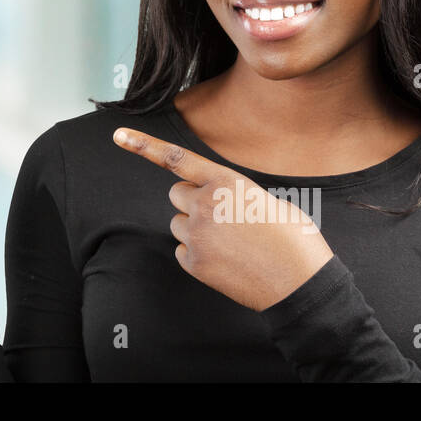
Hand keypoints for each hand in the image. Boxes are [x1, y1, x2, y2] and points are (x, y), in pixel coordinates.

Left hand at [113, 128, 334, 311]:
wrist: (301, 284)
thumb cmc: (294, 240)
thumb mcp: (269, 200)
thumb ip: (234, 193)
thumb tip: (223, 201)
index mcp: (226, 182)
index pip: (176, 158)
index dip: (143, 145)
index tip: (119, 136)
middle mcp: (205, 204)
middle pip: (176, 195)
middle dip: (192, 202)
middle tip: (222, 218)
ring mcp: (197, 235)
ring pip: (179, 224)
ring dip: (197, 230)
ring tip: (231, 243)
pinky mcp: (194, 263)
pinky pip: (183, 251)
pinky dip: (198, 255)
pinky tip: (225, 261)